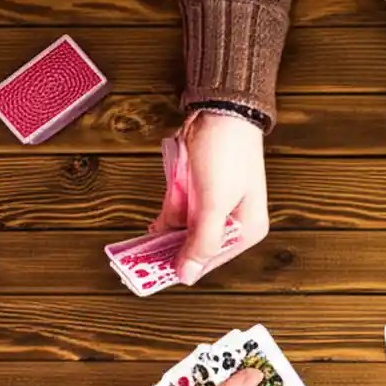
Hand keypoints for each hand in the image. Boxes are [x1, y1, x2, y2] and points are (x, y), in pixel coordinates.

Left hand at [152, 111, 269, 285]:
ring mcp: (212, 207)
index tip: (154, 276)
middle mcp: (231, 222)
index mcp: (246, 229)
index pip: (211, 260)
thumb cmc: (227, 153)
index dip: (184, 267)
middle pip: (197, 247)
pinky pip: (177, 215)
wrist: (220, 109)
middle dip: (170, 253)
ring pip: (184, 232)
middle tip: (140, 262)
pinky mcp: (198, 193)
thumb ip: (201, 241)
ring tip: (139, 250)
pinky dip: (164, 221)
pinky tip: (149, 229)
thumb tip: (188, 275)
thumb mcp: (214, 203)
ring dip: (163, 238)